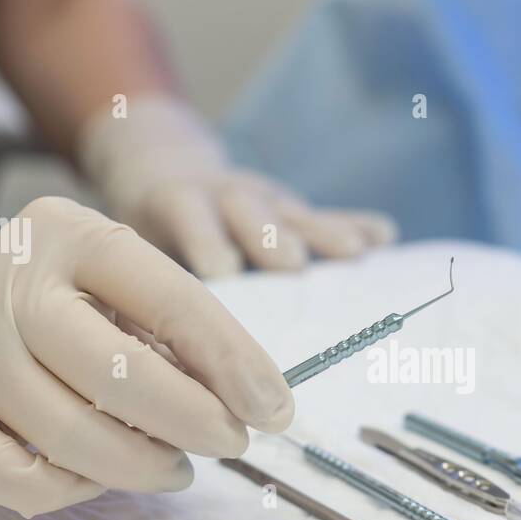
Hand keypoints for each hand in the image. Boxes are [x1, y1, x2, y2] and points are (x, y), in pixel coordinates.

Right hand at [0, 193, 292, 516]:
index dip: (233, 362)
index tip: (276, 409)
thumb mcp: (120, 278)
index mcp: (70, 236)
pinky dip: (72, 491)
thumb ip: (181, 327)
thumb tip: (257, 401)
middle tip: (231, 442)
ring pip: (67, 436)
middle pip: (112, 372)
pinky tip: (102, 476)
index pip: (171, 299)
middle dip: (190, 420)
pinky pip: (15, 480)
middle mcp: (6, 287)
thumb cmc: (63, 295)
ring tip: (175, 466)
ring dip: (141, 466)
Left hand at [77, 95, 395, 275]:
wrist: (166, 170)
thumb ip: (151, 283)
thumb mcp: (134, 244)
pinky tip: (386, 238)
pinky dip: (357, 227)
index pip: (190, 219)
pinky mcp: (293, 210)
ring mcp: (265, 202)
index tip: (221, 272)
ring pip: (293, 215)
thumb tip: (157, 350)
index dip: (206, 243)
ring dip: (321, 235)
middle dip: (270, 238)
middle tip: (291, 264)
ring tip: (352, 254)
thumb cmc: (150, 233)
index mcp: (177, 205)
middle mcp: (225, 198)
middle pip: (249, 213)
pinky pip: (329, 217)